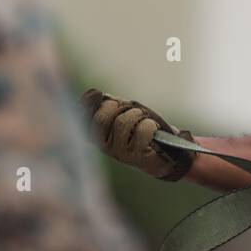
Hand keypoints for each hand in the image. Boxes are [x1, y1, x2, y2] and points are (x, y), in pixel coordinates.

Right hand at [79, 88, 196, 181]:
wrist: (167, 152)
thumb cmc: (142, 129)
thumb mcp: (124, 113)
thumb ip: (110, 104)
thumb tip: (96, 93)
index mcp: (97, 134)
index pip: (82, 118)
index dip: (87, 103)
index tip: (98, 93)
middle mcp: (104, 146)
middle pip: (101, 119)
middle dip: (118, 107)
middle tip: (132, 109)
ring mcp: (120, 153)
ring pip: (122, 123)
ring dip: (137, 115)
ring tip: (145, 120)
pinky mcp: (137, 157)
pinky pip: (141, 131)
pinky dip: (150, 125)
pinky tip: (153, 130)